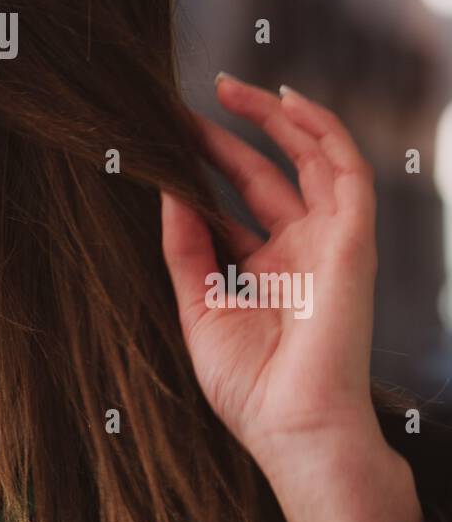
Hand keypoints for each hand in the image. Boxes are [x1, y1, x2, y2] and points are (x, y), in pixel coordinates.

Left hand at [159, 73, 385, 476]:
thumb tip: (168, 189)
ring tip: (230, 88)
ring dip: (277, 118)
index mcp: (267, 268)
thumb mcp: (201, 308)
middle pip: (267, 171)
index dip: (206, 162)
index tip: (168, 132)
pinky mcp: (353, 241)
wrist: (296, 433)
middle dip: (231, 132)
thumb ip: (187, 247)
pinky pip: (347, 171)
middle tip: (188, 104)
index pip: (237, 199)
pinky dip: (323, 131)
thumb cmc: (253, 391)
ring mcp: (329, 242)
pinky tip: (288, 101)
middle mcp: (300, 249)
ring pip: (313, 158)